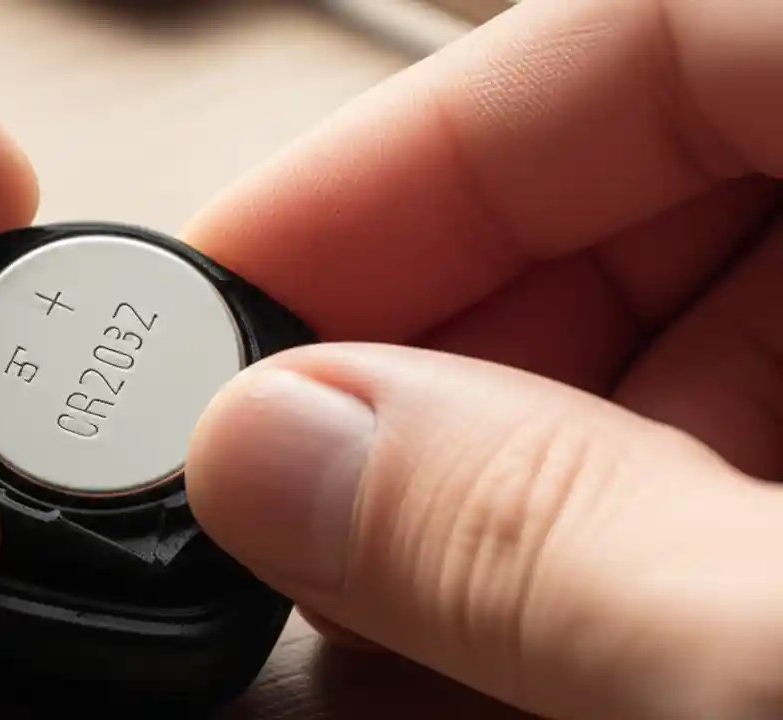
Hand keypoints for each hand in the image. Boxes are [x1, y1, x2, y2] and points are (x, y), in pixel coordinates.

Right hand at [184, 0, 782, 717]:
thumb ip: (540, 534)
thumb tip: (274, 452)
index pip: (646, 30)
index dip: (410, 154)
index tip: (238, 288)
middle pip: (659, 180)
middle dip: (455, 341)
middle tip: (309, 473)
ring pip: (715, 320)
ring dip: (533, 458)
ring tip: (413, 579)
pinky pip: (780, 438)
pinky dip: (652, 523)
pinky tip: (562, 612)